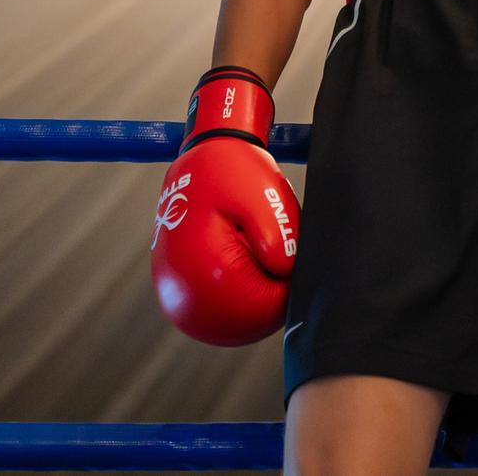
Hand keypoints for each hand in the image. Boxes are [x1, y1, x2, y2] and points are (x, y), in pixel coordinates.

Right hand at [150, 67, 299, 345]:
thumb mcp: (262, 196)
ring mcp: (178, 290)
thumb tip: (287, 273)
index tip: (299, 263)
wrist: (202, 156)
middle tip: (289, 258)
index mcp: (205, 267)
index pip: (260, 309)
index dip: (289, 293)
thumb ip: (277, 235)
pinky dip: (241, 292)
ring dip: (258, 296)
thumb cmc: (234, 171)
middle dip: (274, 296)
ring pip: (232, 317)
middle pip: (245, 321)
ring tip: (269, 252)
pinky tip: (257, 262)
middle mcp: (183, 287)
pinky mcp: (182, 285)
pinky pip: (217, 305)